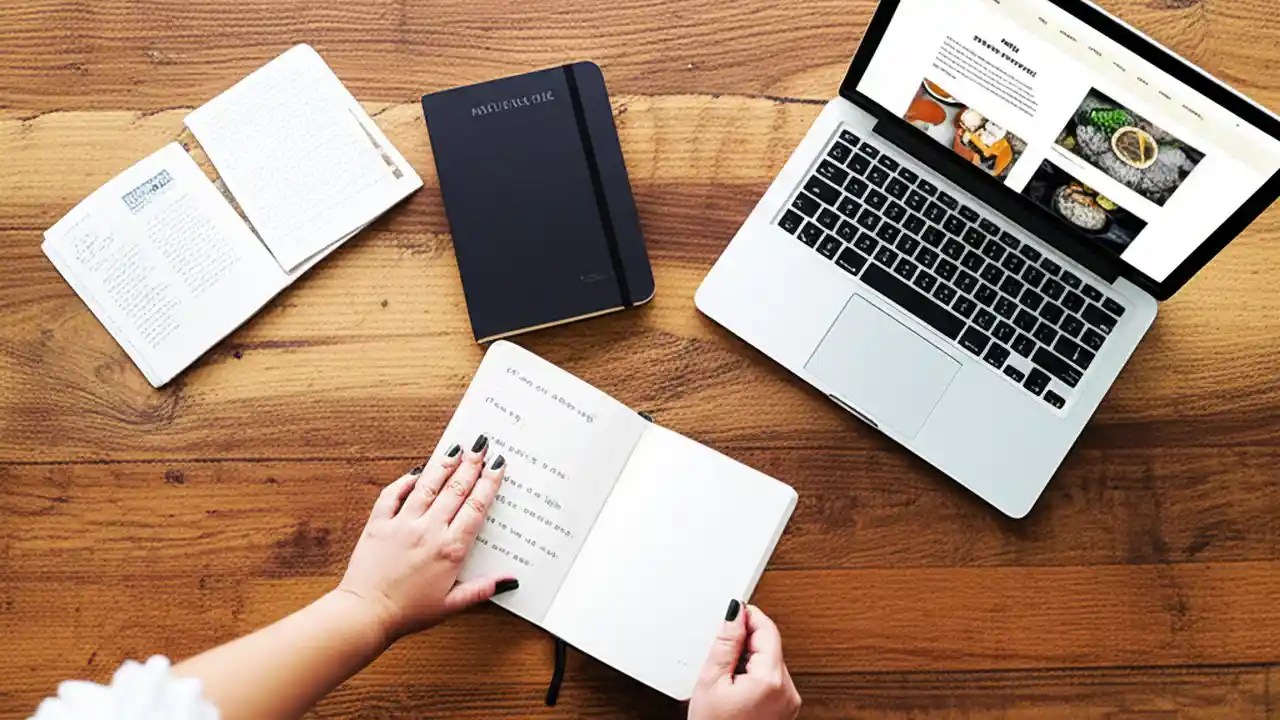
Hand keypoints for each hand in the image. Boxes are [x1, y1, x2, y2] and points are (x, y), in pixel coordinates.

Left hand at [336, 434, 516, 644]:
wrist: (366, 613)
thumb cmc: (408, 612)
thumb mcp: (451, 605)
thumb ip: (482, 588)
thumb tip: (510, 580)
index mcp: (450, 549)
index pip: (476, 507)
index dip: (489, 483)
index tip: (497, 466)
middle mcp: (429, 531)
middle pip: (455, 489)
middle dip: (471, 465)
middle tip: (481, 446)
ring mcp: (402, 524)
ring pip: (427, 486)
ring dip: (443, 465)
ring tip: (455, 448)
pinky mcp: (378, 524)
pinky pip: (392, 495)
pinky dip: (404, 481)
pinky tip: (416, 471)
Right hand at [687, 601, 800, 719]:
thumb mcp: (711, 681)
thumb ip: (726, 642)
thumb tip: (735, 613)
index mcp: (771, 679)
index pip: (767, 629)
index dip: (749, 615)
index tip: (734, 611)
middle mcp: (788, 690)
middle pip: (769, 646)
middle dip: (745, 643)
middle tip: (721, 656)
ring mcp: (789, 702)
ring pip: (770, 662)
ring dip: (749, 661)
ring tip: (726, 680)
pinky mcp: (785, 710)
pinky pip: (772, 681)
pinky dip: (754, 677)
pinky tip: (736, 691)